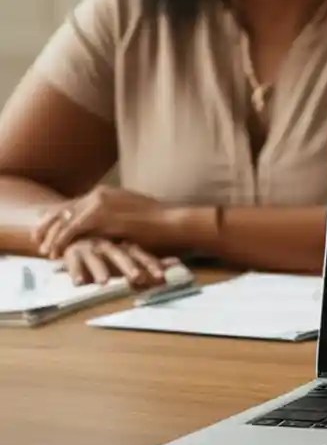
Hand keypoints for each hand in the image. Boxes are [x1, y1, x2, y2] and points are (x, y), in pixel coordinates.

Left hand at [33, 186, 168, 258]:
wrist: (171, 222)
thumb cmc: (159, 223)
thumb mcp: (133, 216)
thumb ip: (116, 218)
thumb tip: (109, 229)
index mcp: (107, 192)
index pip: (75, 203)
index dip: (59, 216)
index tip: (48, 227)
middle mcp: (99, 193)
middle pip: (64, 208)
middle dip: (48, 224)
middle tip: (37, 237)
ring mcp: (98, 202)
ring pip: (64, 218)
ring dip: (51, 234)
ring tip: (43, 249)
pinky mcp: (99, 216)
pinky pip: (71, 229)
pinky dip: (60, 241)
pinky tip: (54, 252)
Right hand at [62, 238, 176, 288]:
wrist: (75, 233)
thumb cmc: (106, 248)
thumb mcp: (128, 253)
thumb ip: (150, 259)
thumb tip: (176, 263)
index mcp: (124, 245)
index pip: (140, 255)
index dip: (150, 265)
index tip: (162, 277)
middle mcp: (109, 244)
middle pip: (120, 255)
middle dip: (128, 267)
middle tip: (137, 279)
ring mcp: (90, 247)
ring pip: (96, 259)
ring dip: (100, 270)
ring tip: (103, 283)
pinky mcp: (71, 252)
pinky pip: (73, 263)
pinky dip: (75, 272)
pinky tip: (78, 283)